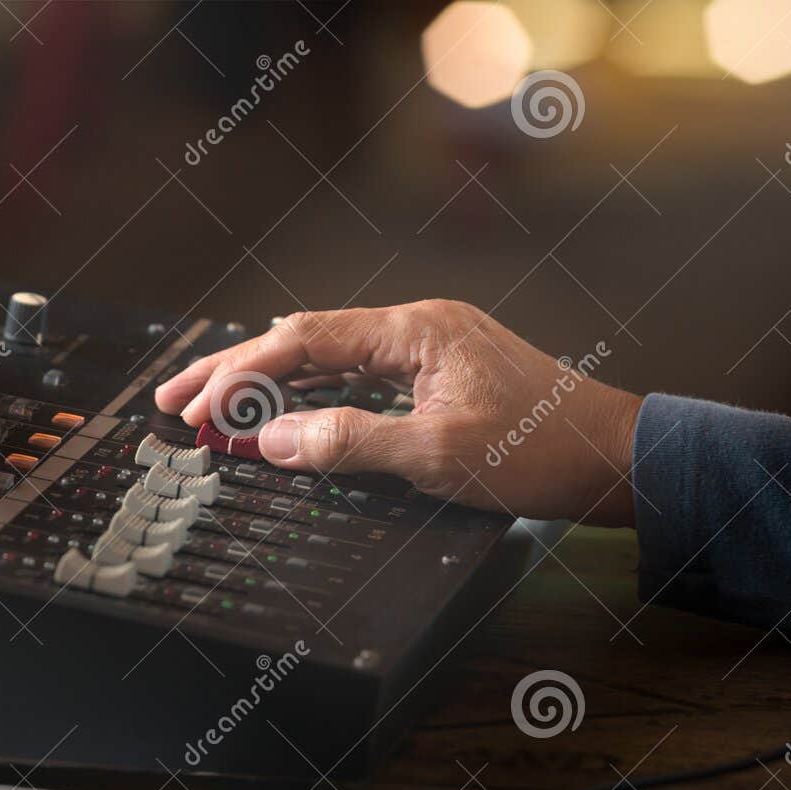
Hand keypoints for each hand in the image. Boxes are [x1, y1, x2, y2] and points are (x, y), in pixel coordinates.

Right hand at [155, 301, 644, 525]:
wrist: (614, 459)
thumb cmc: (542, 451)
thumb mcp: (437, 454)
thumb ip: (348, 442)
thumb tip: (274, 440)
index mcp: (414, 330)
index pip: (301, 341)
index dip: (240, 376)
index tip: (197, 411)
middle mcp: (415, 328)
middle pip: (303, 341)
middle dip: (235, 372)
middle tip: (176, 401)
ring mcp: (426, 350)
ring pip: (325, 359)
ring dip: (267, 385)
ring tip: (212, 410)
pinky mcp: (434, 378)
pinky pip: (354, 378)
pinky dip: (309, 398)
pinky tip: (280, 414)